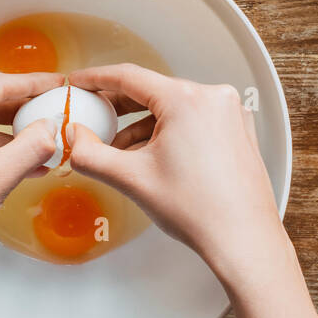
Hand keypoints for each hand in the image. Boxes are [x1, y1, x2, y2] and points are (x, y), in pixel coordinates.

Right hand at [65, 64, 287, 281]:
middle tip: (94, 117)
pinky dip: (170, 132)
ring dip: (144, 126)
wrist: (242, 239)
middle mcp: (213, 98)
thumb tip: (74, 137)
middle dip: (119, 107)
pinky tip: (153, 157)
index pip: (129, 77)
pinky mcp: (238, 130)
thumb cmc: (199, 211)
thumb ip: (92, 154)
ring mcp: (230, 113)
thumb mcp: (132, 179)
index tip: (80, 81)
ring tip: (120, 151)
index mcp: (186, 100)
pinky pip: (195, 120)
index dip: (96, 78)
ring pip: (173, 108)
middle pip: (153, 91)